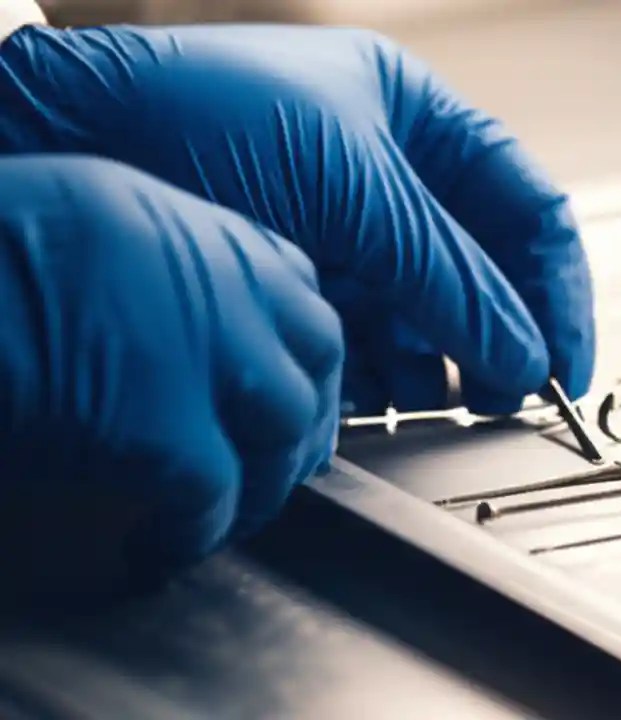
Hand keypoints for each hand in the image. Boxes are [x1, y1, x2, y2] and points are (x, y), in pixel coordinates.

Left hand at [0, 23, 594, 415]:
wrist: (61, 141)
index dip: (558, 287)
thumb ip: (450, 277)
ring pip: (429, 313)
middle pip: (484, 267)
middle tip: (511, 398)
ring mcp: (343, 231)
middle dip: (503, 333)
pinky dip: (386, 376)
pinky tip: (386, 398)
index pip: (525, 205)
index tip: (564, 363)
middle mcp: (388, 174)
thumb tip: (526, 356)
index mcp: (417, 116)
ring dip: (446, 363)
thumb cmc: (199, 119)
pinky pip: (370, 341)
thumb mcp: (352, 187)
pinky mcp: (300, 285)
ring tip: (445, 402)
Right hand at [0, 156, 341, 598]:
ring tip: (228, 516)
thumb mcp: (84, 214)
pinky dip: (194, 535)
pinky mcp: (168, 431)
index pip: (293, 281)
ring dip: (265, 479)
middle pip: (317, 351)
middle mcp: (224, 282)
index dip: (295, 339)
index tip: (287, 378)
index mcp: (194, 229)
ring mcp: (210, 354)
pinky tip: (153, 551)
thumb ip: (151, 261)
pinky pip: (217, 499)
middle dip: (310, 407)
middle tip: (286, 461)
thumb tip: (165, 321)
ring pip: (288, 428)